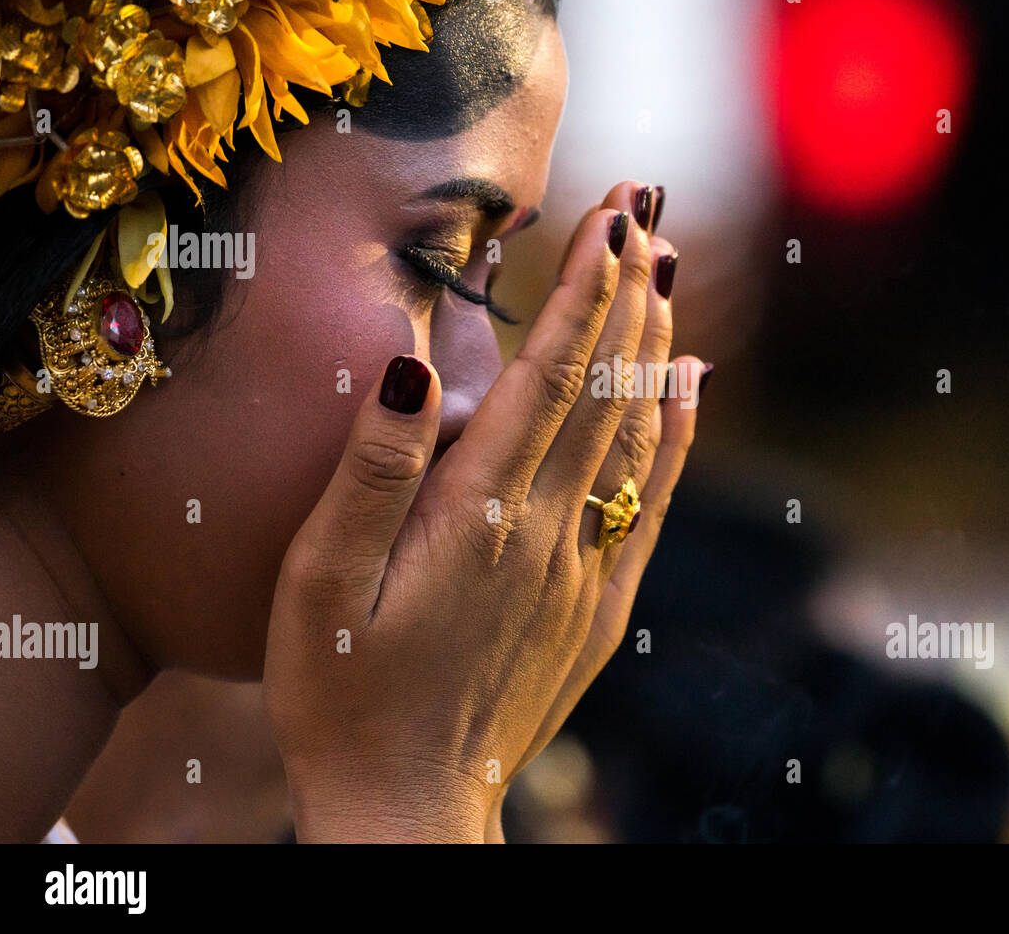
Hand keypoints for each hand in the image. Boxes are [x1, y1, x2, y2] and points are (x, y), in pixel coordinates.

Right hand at [263, 182, 703, 841]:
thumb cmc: (343, 696)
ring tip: (666, 264)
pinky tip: (687, 382)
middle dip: (625, 287)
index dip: (583, 290)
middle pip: (604, 387)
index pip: (551, 375)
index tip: (609, 214)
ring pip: (635, 432)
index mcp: (480, 516)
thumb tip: (416, 369)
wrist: (410, 807)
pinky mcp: (600, 604)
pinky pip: (650, 498)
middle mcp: (550, 532)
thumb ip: (371, 475)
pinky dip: (674, 431)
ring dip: (653, 340)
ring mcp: (585, 568)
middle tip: (644, 202)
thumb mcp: (321, 587)